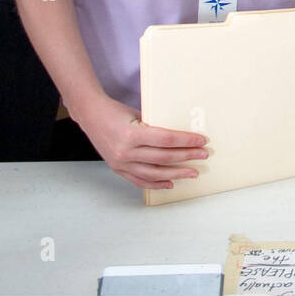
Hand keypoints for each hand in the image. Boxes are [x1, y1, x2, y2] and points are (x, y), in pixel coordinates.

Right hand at [73, 93, 208, 190]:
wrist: (91, 116)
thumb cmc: (116, 111)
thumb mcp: (138, 114)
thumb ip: (156, 126)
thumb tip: (181, 135)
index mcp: (132, 134)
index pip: (166, 140)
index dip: (186, 141)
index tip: (201, 141)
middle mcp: (126, 151)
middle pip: (164, 157)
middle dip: (187, 157)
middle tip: (203, 155)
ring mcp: (121, 163)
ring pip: (154, 173)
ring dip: (176, 173)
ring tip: (193, 172)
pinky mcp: (118, 169)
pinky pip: (140, 180)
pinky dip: (156, 183)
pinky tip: (170, 183)